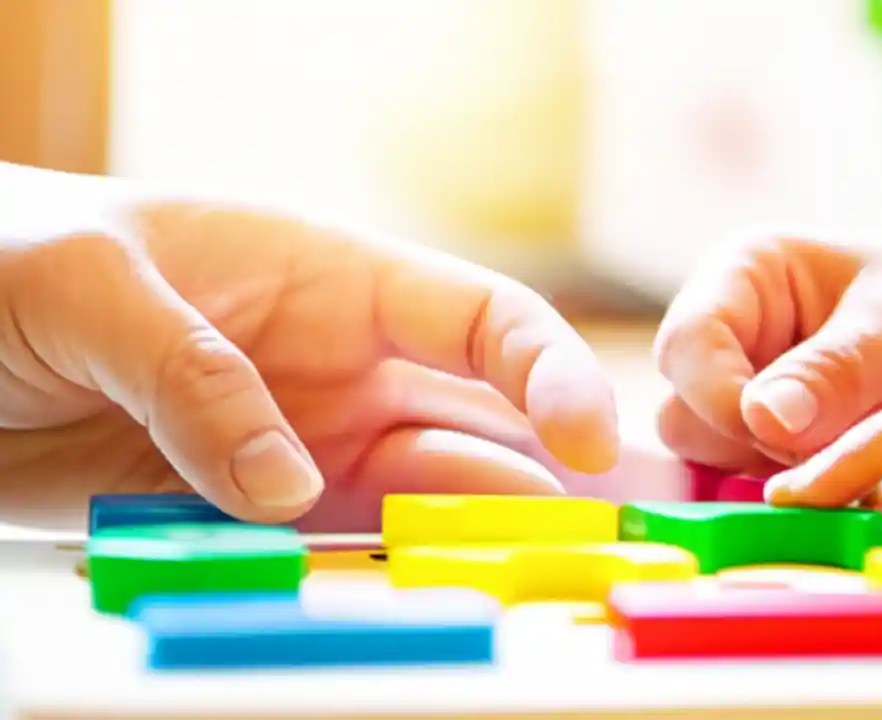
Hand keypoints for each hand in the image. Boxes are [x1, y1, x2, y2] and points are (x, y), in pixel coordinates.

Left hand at [0, 168, 617, 530]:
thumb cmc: (1, 255)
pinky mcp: (257, 514)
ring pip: (427, 499)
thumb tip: (286, 489)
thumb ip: (194, 375)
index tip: (594, 440)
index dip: (552, 373)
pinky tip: (425, 605)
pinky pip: (341, 551)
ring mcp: (307, 446)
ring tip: (540, 585)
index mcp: (335, 276)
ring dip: (480, 541)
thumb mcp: (89, 284)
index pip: (482, 319)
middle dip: (548, 479)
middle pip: (482, 424)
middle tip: (611, 541)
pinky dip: (383, 581)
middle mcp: (344, 366)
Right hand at [653, 234, 881, 473]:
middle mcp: (723, 331)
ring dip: (772, 468)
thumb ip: (836, 370)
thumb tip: (764, 421)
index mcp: (741, 274)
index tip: (785, 440)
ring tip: (854, 446)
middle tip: (838, 442)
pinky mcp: (757, 436)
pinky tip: (847, 466)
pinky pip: (744, 476)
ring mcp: (735, 387)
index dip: (720, 399)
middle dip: (750, 441)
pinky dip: (792, 483)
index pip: (688, 344)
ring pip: (708, 451)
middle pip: (683, 407)